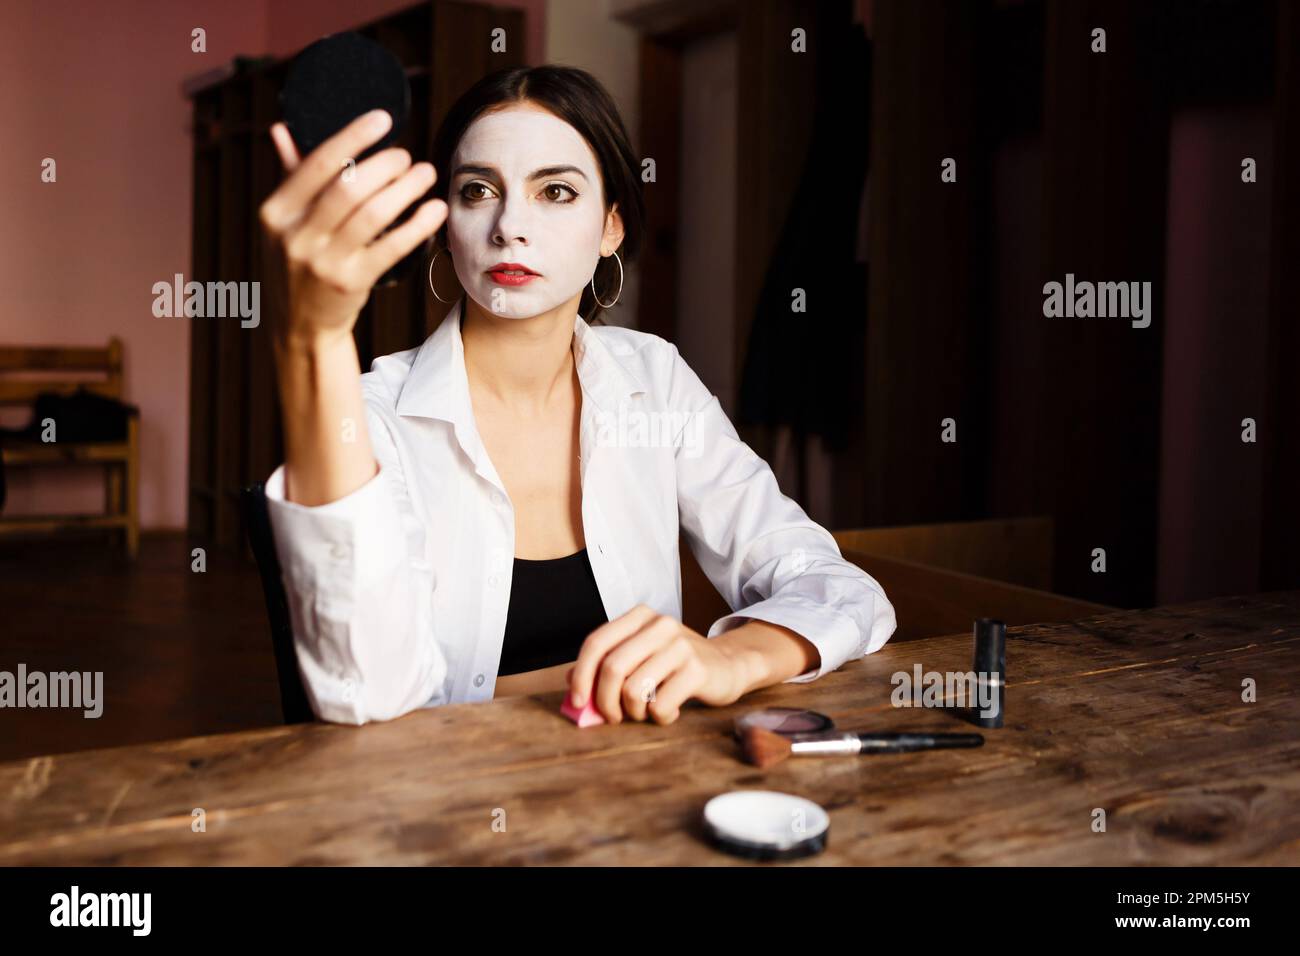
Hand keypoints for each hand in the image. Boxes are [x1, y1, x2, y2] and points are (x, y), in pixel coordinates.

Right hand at [258, 110, 447, 349]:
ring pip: (372, 215)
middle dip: (384, 165)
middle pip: (348, 188)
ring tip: (426, 173)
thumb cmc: (297, 263)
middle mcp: (296, 236)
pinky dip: (416, 225)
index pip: (317, 163)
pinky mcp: (351, 283)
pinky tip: (435, 210)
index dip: (353, 136)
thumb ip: (289, 176)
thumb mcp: (283, 224)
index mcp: (276, 212)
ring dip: (405, 190)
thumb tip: (281, 128)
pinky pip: (391, 248)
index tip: (383, 119)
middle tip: (407, 156)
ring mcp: (324, 262)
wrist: (299, 326)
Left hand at [565, 605, 749, 724]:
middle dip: (605, 702)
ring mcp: (681, 645)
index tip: (578, 702)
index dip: (581, 675)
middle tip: (612, 717)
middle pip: (612, 668)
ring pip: (634, 689)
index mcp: (639, 616)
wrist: (727, 665)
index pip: (596, 643)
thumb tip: (573, 690)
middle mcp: (660, 624)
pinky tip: (669, 711)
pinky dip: (659, 717)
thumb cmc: (674, 666)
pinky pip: (660, 705)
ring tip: (645, 712)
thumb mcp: (640, 657)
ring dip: (634, 712)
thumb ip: (606, 667)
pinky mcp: (697, 669)